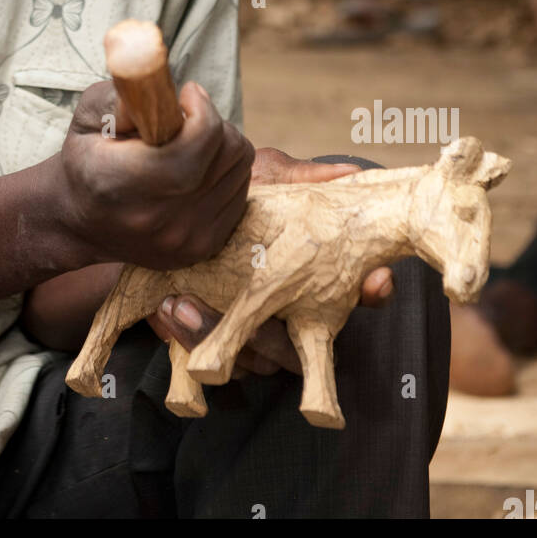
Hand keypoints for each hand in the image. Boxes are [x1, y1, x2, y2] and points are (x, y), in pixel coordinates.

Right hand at [58, 79, 253, 270]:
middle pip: (227, 150)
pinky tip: (195, 171)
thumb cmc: (86, 159)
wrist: (81, 223)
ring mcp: (188, 239)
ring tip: (188, 145)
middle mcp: (161, 219)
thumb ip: (124, 94)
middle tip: (184, 120)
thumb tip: (162, 90)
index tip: (185, 95)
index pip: (200, 139)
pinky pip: (241, 190)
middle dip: (211, 122)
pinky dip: (224, 171)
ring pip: (240, 166)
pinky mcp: (206, 247)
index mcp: (126, 183)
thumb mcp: (89, 116)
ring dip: (220, 145)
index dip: (202, 108)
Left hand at [146, 148, 394, 376]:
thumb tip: (353, 174)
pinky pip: (203, 362)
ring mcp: (244, 334)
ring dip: (217, 335)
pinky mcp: (201, 344)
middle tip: (249, 314)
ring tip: (184, 302)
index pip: (356, 292)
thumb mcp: (261, 178)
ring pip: (250, 362)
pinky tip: (166, 307)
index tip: (378, 279)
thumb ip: (299, 180)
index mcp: (307, 278)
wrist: (158, 214)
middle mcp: (283, 315)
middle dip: (273, 338)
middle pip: (299, 352)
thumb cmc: (222, 197)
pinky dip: (184, 337)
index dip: (374, 290)